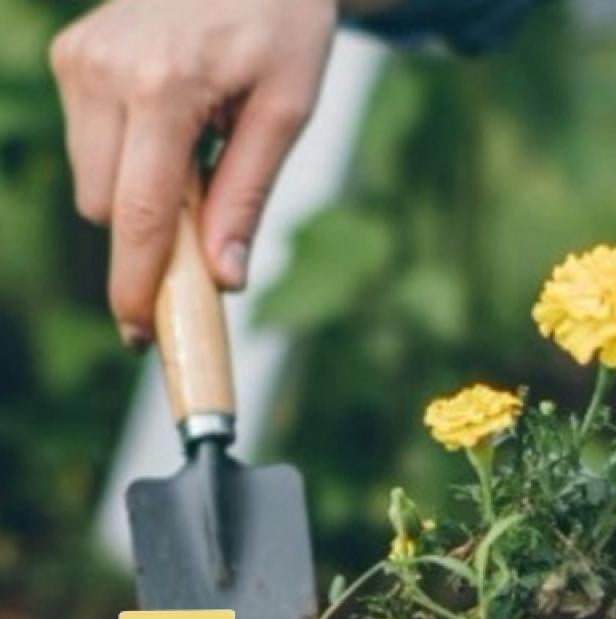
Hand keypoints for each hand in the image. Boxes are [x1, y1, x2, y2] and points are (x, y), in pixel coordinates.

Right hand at [50, 0, 337, 342]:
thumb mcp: (287, 111)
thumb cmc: (280, 25)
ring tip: (201, 149)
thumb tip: (224, 279)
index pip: (138, 215)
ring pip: (93, 182)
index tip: (140, 335)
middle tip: (211, 230)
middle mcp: (104, 71)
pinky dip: (130, 158)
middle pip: (107, 208)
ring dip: (141, 194)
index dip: (136, 285)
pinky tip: (175, 123)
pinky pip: (91, 145)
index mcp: (162, 88)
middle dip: (151, 237)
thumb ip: (248, 196)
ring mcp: (79, 59)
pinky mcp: (71, 55)